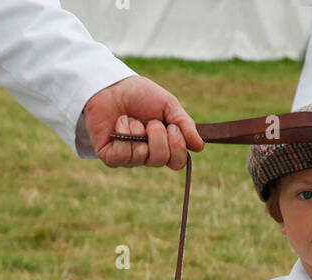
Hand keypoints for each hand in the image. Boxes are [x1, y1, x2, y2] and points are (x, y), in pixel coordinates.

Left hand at [82, 75, 203, 168]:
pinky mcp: (112, 158)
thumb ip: (185, 125)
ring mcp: (130, 158)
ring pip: (142, 156)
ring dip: (137, 131)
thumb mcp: (168, 105)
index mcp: (164, 145)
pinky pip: (123, 155)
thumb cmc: (140, 95)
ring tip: (131, 118)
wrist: (111, 86)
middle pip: (161, 160)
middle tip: (150, 121)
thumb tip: (200, 146)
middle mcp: (148, 155)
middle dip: (157, 136)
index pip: (178, 162)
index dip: (177, 146)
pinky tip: (118, 124)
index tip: (172, 126)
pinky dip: (123, 134)